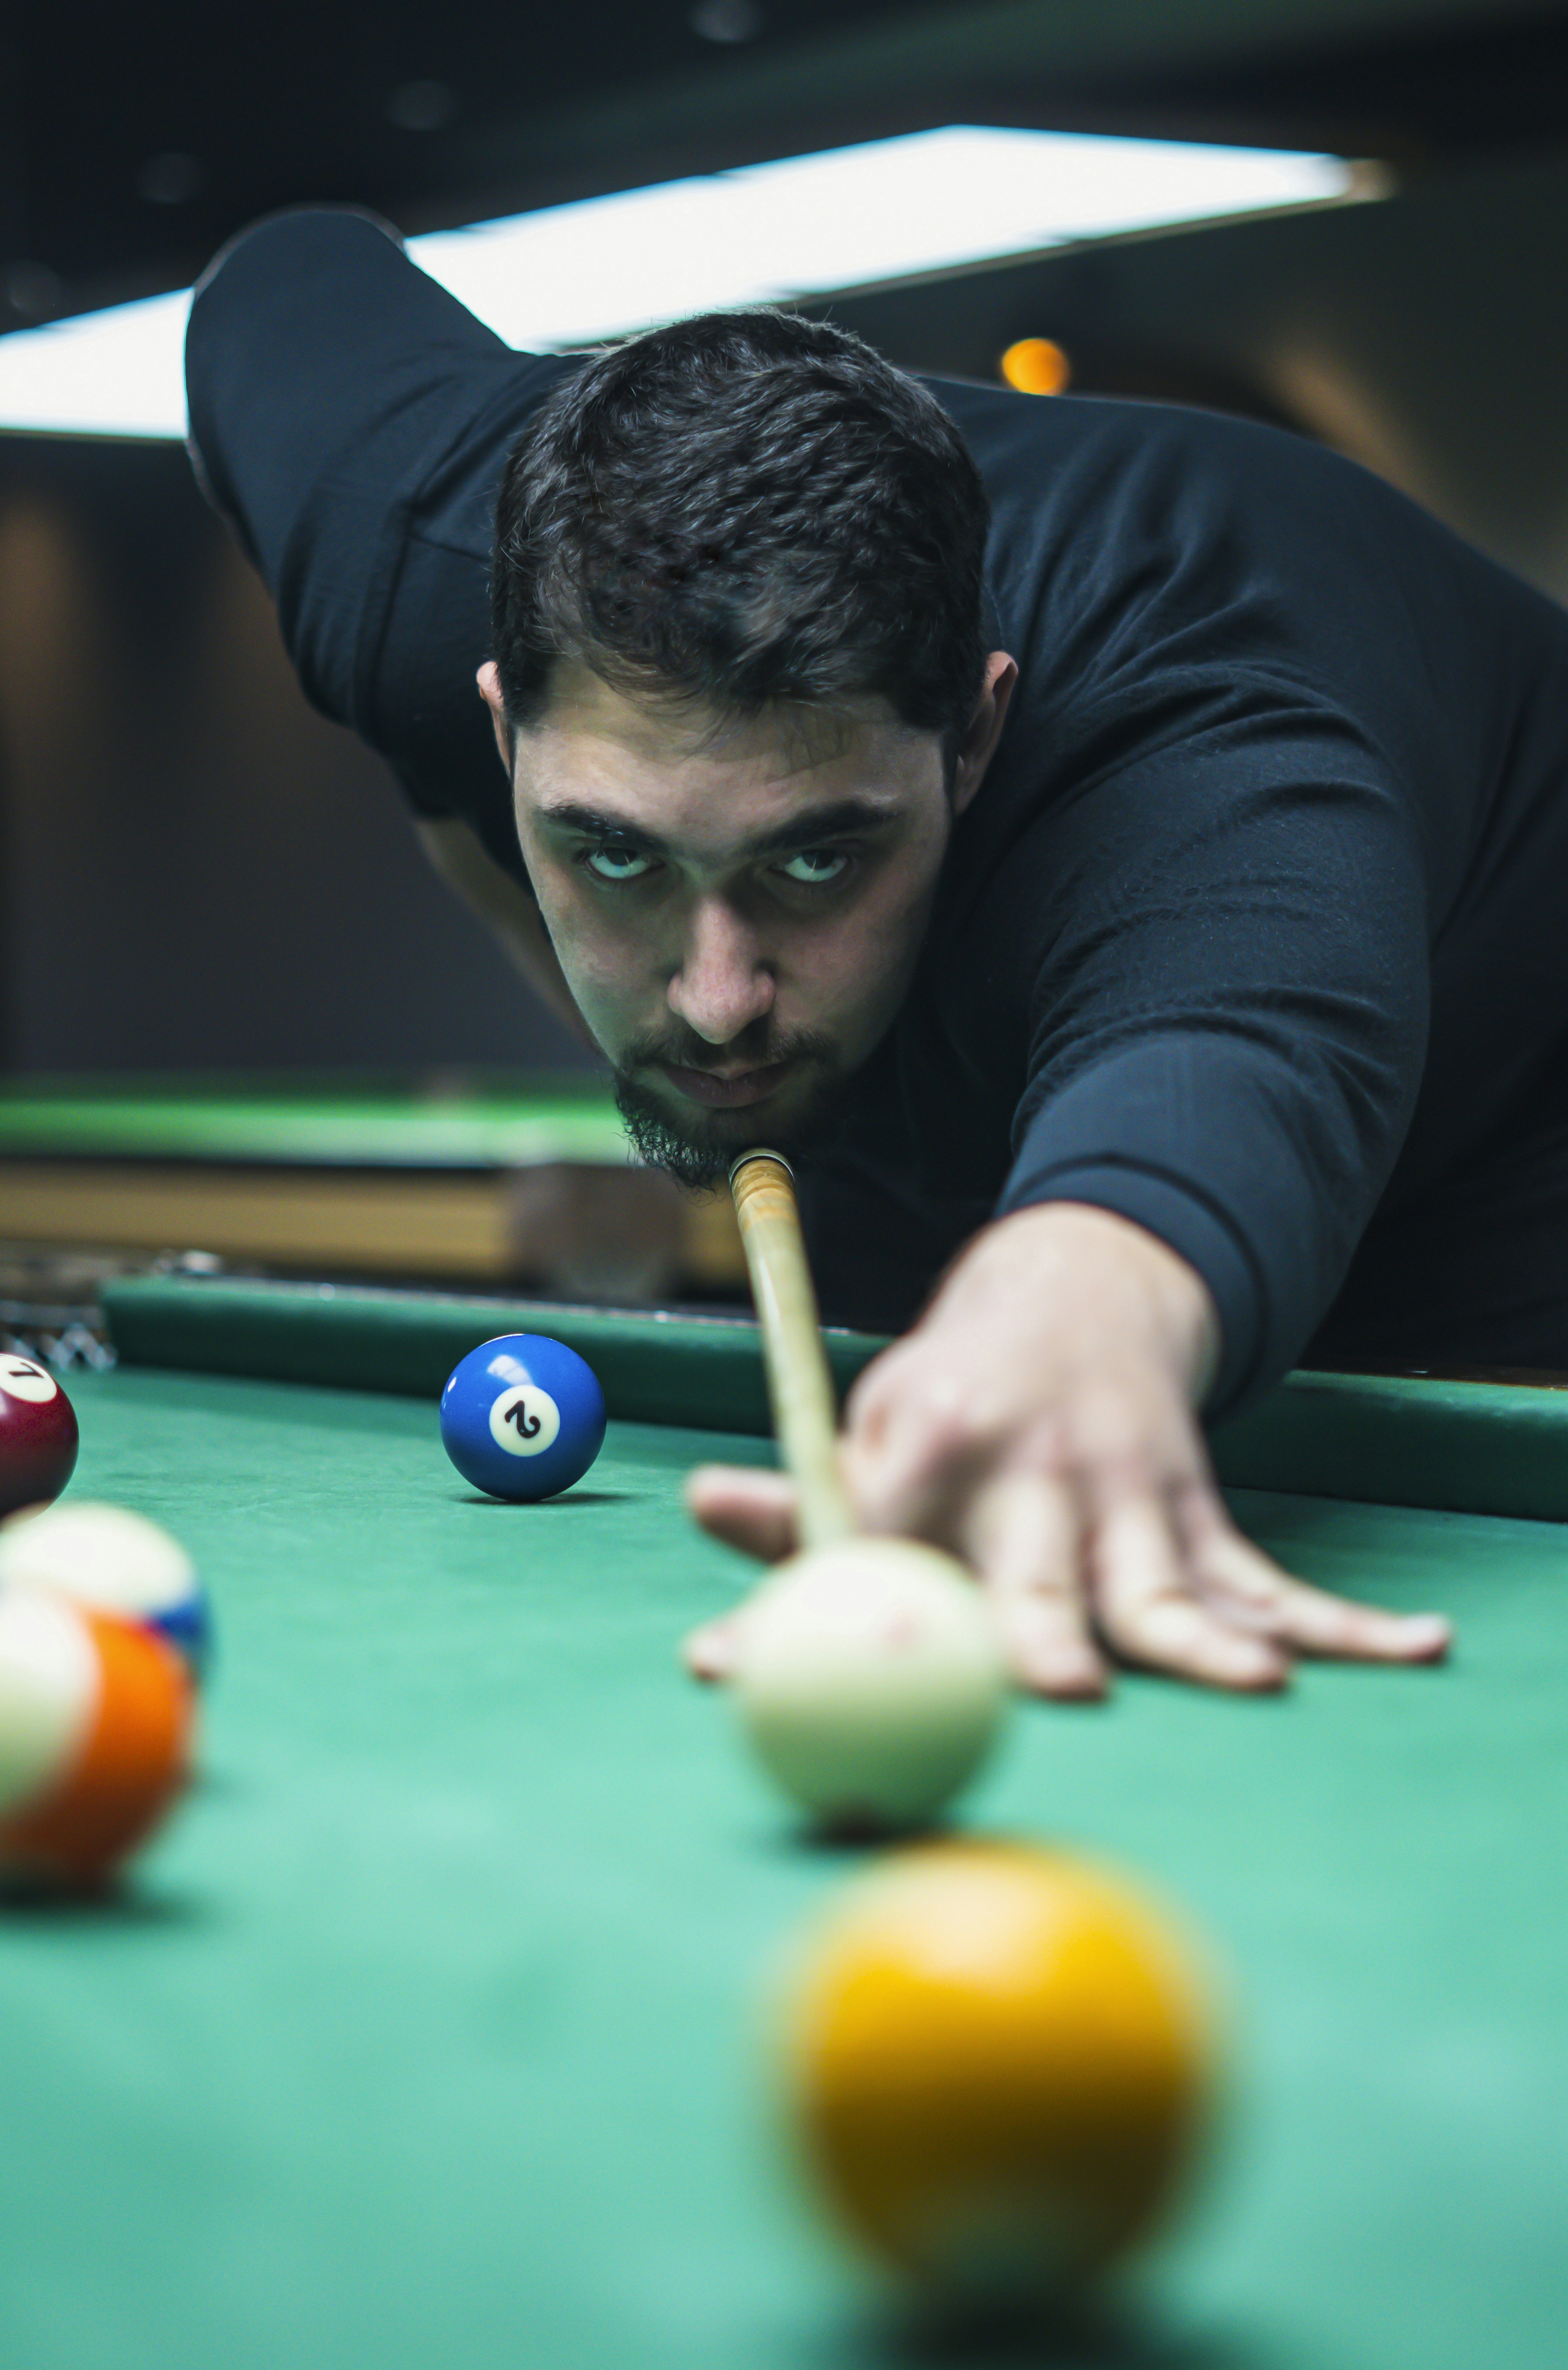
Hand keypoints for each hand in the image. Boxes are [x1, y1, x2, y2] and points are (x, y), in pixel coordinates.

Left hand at [685, 1202, 1451, 1697]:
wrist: (1080, 1296)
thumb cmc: (954, 1396)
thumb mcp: (867, 1421)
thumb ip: (798, 1494)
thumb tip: (698, 1510)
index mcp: (933, 1444)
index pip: (866, 1532)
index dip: (806, 1603)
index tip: (738, 1671)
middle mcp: (1036, 1474)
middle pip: (1041, 1572)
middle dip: (1046, 1630)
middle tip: (1065, 1687)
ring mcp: (1132, 1497)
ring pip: (1175, 1586)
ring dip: (1218, 1639)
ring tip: (1259, 1681)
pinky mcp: (1199, 1517)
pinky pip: (1274, 1582)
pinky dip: (1345, 1624)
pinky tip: (1414, 1647)